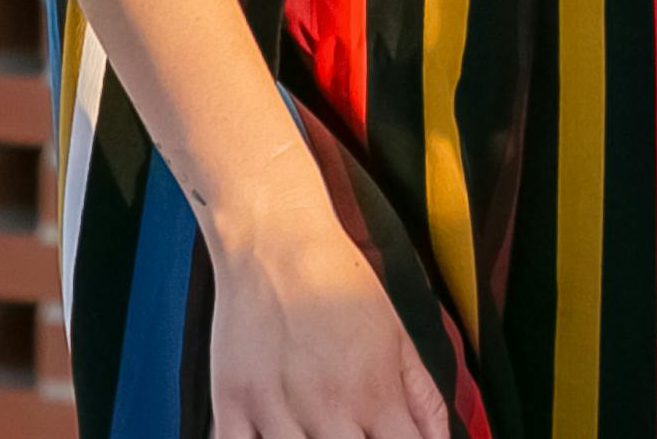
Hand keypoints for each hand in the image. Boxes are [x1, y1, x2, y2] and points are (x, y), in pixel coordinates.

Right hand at [204, 197, 450, 438]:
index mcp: (375, 395)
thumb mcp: (397, 334)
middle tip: (350, 432)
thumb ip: (423, 397)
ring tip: (316, 430)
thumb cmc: (338, 280)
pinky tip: (274, 435)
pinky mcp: (233, 401)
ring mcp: (277, 409)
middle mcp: (329, 408)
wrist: (277, 238)